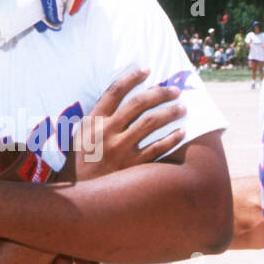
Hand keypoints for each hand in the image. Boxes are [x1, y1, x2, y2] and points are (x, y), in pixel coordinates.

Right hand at [68, 68, 185, 181]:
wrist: (80, 194)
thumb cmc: (81, 161)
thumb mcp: (80, 135)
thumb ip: (98, 117)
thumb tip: (120, 98)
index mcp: (93, 121)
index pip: (114, 91)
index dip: (132, 77)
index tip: (146, 69)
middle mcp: (107, 132)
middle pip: (138, 103)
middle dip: (160, 93)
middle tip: (175, 90)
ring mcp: (120, 149)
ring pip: (151, 123)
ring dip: (170, 113)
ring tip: (183, 108)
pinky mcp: (132, 166)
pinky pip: (158, 148)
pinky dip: (172, 139)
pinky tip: (182, 132)